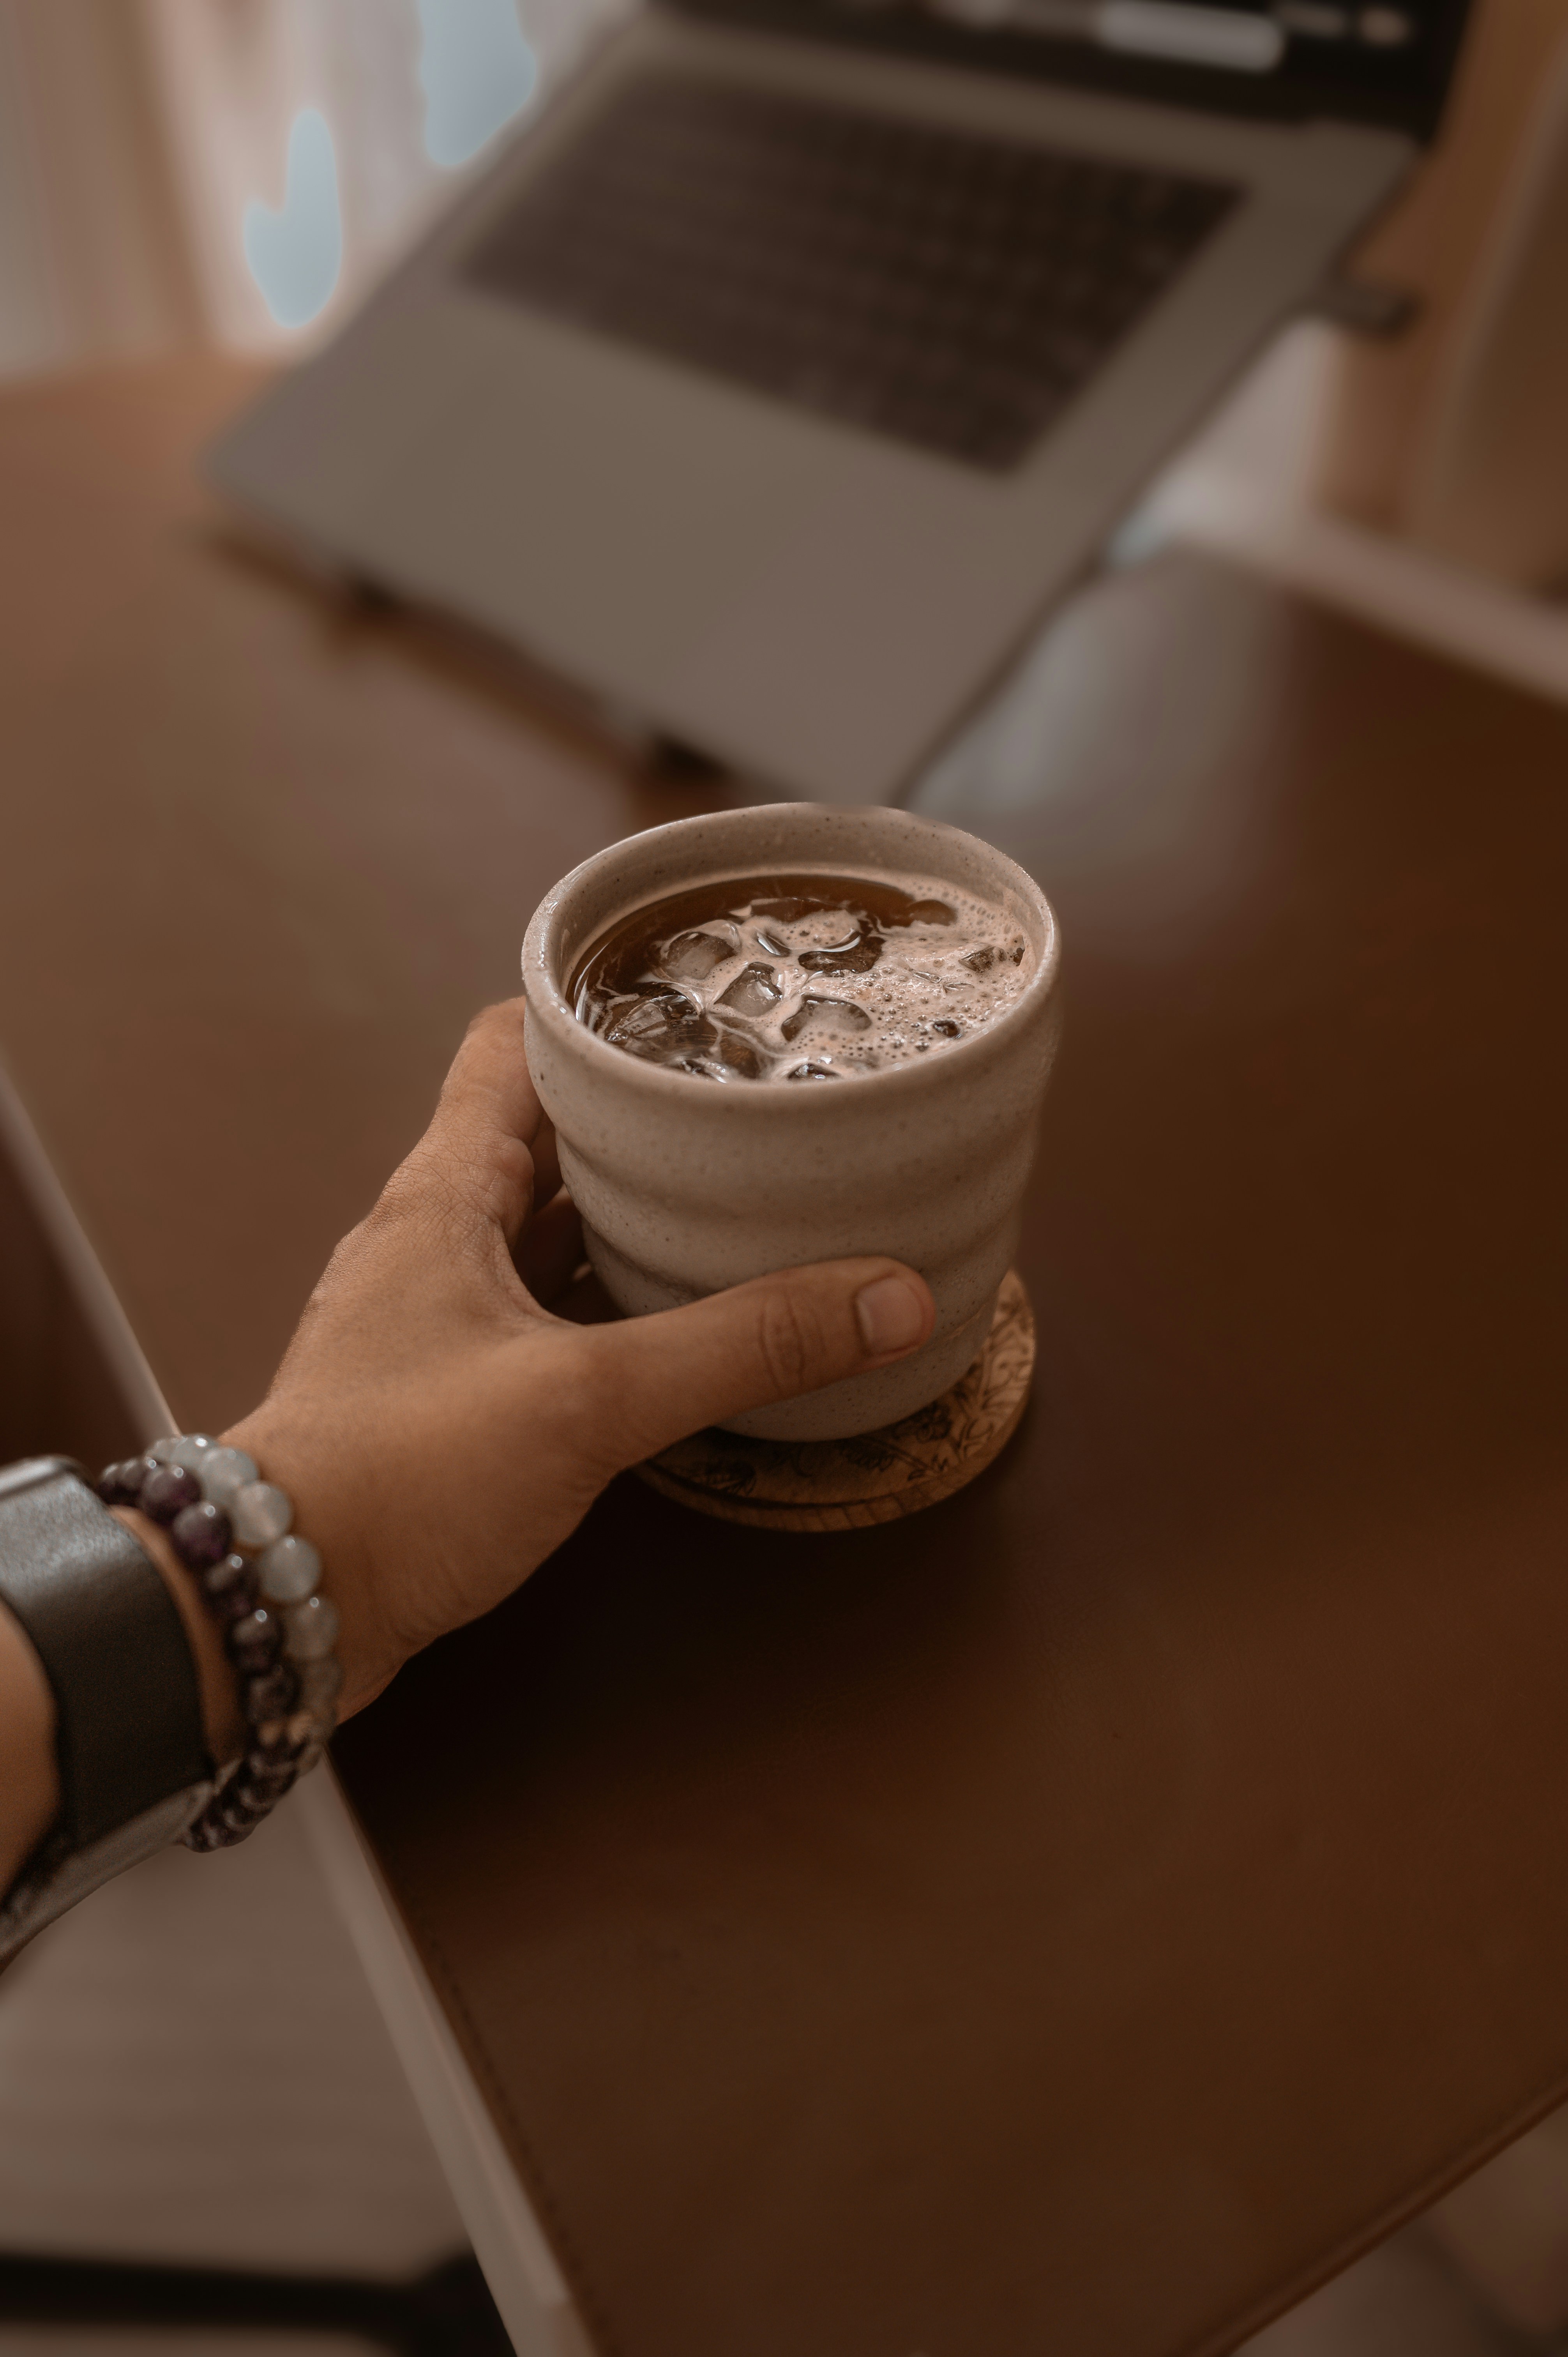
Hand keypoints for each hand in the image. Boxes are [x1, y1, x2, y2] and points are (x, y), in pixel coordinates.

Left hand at [209, 1000, 934, 1722]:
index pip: (511, 1044)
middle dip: (642, 1119)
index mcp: (443, 1191)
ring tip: (736, 1202)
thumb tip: (891, 1297)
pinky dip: (609, 1304)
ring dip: (628, 1218)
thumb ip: (742, 1346)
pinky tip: (677, 1324)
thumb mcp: (588, 1398)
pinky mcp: (447, 1393)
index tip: (690, 998)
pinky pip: (542, 1315)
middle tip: (748, 1104)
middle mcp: (433, 1238)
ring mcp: (435, 1318)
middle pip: (544, 1137)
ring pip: (545, 1233)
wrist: (280, 1606)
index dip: (594, 1008)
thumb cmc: (402, 1475)